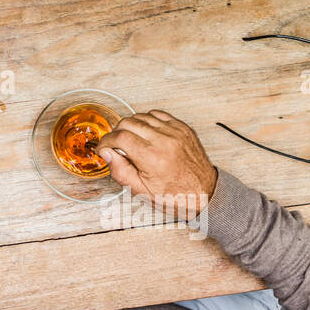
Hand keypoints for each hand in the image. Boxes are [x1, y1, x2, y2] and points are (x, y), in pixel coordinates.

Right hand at [98, 110, 218, 211]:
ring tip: (132, 141)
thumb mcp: (142, 192)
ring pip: (141, 116)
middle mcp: (164, 141)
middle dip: (116, 133)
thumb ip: (121, 172)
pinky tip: (146, 133)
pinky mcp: (182, 128)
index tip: (104, 148)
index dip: (106, 141)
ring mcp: (175, 132)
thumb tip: (107, 154)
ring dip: (131, 126)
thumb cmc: (176, 196)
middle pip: (128, 123)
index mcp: (152, 158)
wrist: (206, 193)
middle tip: (116, 146)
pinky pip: (158, 114)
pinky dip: (147, 121)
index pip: (119, 137)